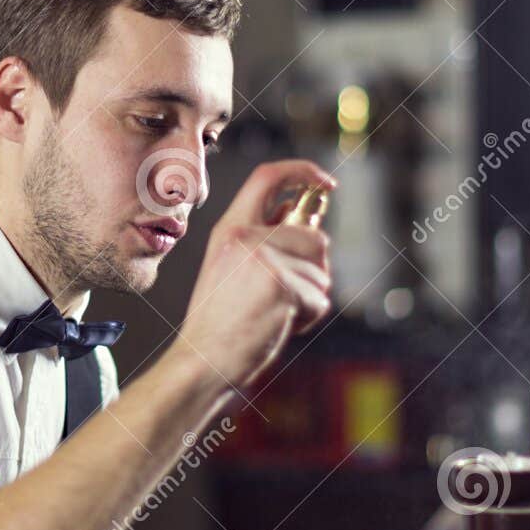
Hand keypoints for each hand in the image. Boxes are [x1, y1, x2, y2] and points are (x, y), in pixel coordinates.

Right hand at [176, 159, 333, 389]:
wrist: (204, 358)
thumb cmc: (218, 320)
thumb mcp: (230, 265)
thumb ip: (262, 237)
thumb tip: (299, 213)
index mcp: (229, 228)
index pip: (268, 176)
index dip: (302, 171)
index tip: (326, 183)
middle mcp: (245, 237)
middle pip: (313, 235)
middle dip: (315, 267)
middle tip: (289, 293)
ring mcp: (263, 259)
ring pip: (321, 268)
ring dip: (311, 295)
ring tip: (276, 310)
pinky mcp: (281, 285)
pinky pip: (319, 297)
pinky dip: (309, 316)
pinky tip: (280, 324)